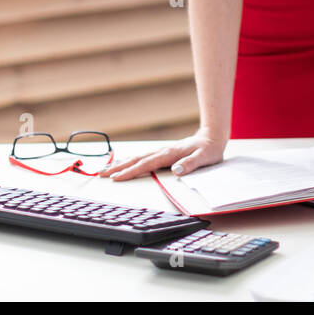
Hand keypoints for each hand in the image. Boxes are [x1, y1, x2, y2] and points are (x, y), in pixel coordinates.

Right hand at [97, 128, 226, 180]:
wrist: (212, 137)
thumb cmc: (208, 149)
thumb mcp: (204, 158)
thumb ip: (190, 164)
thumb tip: (176, 170)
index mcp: (169, 154)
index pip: (146, 164)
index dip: (130, 171)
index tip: (116, 178)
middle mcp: (162, 151)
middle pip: (136, 160)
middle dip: (118, 167)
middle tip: (101, 174)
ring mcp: (161, 151)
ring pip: (136, 157)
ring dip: (120, 163)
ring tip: (105, 169)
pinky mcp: (162, 152)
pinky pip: (142, 157)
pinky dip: (129, 160)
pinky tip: (123, 163)